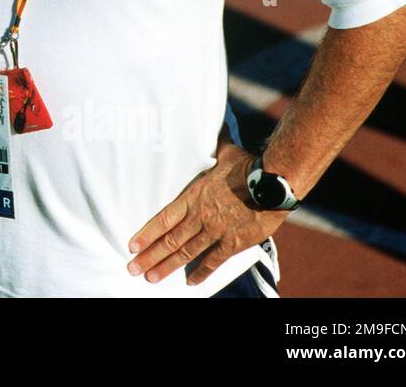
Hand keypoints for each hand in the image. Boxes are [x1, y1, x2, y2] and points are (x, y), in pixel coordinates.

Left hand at [126, 141, 288, 285]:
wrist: (274, 183)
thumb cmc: (249, 165)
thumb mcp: (225, 151)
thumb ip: (214, 144)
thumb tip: (215, 123)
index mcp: (193, 196)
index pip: (163, 218)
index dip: (146, 233)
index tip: (131, 245)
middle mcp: (200, 216)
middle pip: (169, 240)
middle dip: (149, 256)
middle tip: (132, 269)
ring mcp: (216, 231)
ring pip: (186, 252)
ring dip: (167, 266)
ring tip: (150, 278)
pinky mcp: (234, 242)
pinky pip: (214, 260)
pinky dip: (202, 272)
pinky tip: (190, 282)